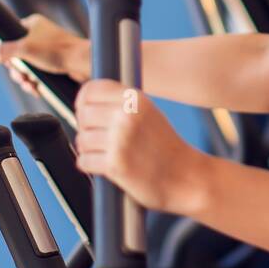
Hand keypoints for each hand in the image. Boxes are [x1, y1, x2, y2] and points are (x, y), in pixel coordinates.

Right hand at [0, 14, 89, 94]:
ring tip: (30, 86)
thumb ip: (4, 51)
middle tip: (21, 77)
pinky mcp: (55, 65)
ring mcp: (48, 51)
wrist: (84, 64)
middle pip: (17, 56)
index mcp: (33, 25)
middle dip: (17, 71)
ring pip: (27, 67)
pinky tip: (37, 89)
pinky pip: (38, 75)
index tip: (9, 62)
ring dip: (25, 79)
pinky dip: (35, 83)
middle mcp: (40, 36)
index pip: (10, 36)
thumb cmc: (58, 51)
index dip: (7, 52)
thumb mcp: (25, 50)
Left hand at [74, 79, 206, 214]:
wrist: (186, 178)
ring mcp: (120, 140)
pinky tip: (106, 166)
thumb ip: (122, 104)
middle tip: (99, 139)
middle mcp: (127, 116)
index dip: (83, 101)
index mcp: (136, 99)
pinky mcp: (115, 164)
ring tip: (106, 154)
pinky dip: (90, 166)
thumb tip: (86, 103)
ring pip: (81, 139)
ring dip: (88, 149)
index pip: (91, 89)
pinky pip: (83, 161)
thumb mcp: (150, 113)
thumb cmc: (167, 149)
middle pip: (83, 114)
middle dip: (86, 128)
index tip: (85, 111)